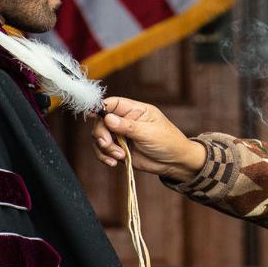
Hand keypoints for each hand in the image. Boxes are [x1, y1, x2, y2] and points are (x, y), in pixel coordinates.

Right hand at [91, 97, 205, 182]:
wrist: (175, 162)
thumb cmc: (168, 142)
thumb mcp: (149, 132)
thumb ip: (127, 126)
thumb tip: (108, 117)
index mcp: (135, 110)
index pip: (112, 103)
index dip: (100, 107)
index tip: (92, 115)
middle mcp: (125, 121)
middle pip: (102, 122)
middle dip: (101, 134)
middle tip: (107, 144)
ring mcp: (121, 136)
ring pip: (100, 137)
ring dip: (104, 148)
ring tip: (118, 156)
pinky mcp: (119, 149)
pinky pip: (103, 151)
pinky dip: (104, 156)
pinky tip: (114, 162)